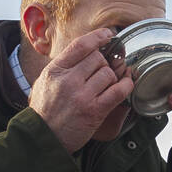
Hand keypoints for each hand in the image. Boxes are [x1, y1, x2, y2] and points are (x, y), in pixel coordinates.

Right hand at [29, 27, 133, 153]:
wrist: (44, 137)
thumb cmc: (45, 109)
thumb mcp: (44, 81)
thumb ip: (62, 65)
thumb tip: (84, 49)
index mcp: (55, 70)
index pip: (81, 45)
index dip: (98, 37)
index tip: (108, 35)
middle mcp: (69, 80)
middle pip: (98, 58)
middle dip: (104, 63)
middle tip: (102, 71)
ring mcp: (82, 96)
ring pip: (109, 74)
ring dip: (112, 78)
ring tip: (106, 85)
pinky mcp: (95, 111)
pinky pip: (118, 91)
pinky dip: (126, 86)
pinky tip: (127, 85)